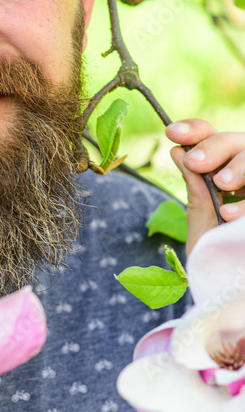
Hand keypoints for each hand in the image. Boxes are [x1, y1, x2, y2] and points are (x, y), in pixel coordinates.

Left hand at [166, 119, 244, 254]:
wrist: (230, 281)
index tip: (172, 134)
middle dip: (214, 147)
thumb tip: (178, 150)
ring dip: (239, 166)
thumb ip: (194, 186)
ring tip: (222, 183)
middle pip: (236, 140)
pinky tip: (230, 214)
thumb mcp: (200, 218)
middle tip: (195, 162)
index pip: (210, 137)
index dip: (193, 130)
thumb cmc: (215, 249)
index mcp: (222, 168)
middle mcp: (243, 173)